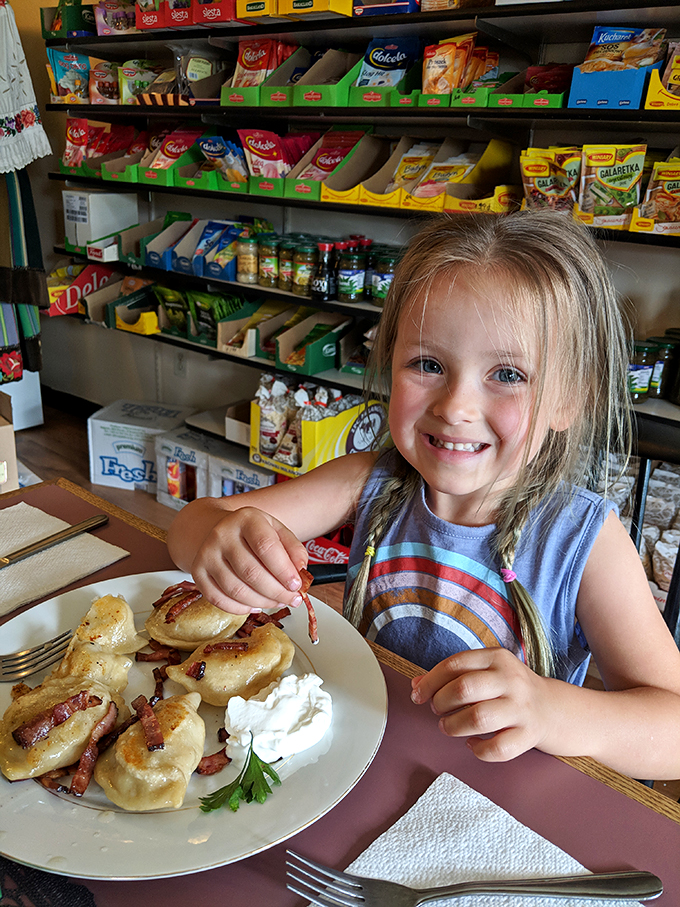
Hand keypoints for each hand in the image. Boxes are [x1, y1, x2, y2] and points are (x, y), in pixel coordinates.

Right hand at [188, 506, 307, 615]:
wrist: (216, 529)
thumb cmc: (251, 533)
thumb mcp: (276, 530)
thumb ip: (293, 549)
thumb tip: (301, 571)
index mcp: (246, 519)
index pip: (266, 546)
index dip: (283, 570)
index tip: (296, 585)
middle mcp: (222, 535)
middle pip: (251, 572)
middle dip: (276, 592)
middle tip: (291, 599)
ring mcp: (207, 554)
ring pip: (236, 589)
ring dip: (261, 602)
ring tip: (276, 602)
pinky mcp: (197, 572)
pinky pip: (218, 599)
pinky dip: (240, 608)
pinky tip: (255, 605)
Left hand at [410, 647, 555, 761]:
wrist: (551, 708)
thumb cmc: (508, 688)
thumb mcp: (484, 671)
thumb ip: (452, 674)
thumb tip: (416, 685)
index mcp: (497, 658)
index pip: (455, 664)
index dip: (430, 681)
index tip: (418, 694)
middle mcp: (511, 680)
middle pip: (465, 689)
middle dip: (441, 702)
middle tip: (437, 710)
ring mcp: (521, 708)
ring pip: (478, 719)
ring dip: (453, 726)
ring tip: (447, 727)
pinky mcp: (528, 735)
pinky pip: (498, 748)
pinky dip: (478, 750)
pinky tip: (472, 744)